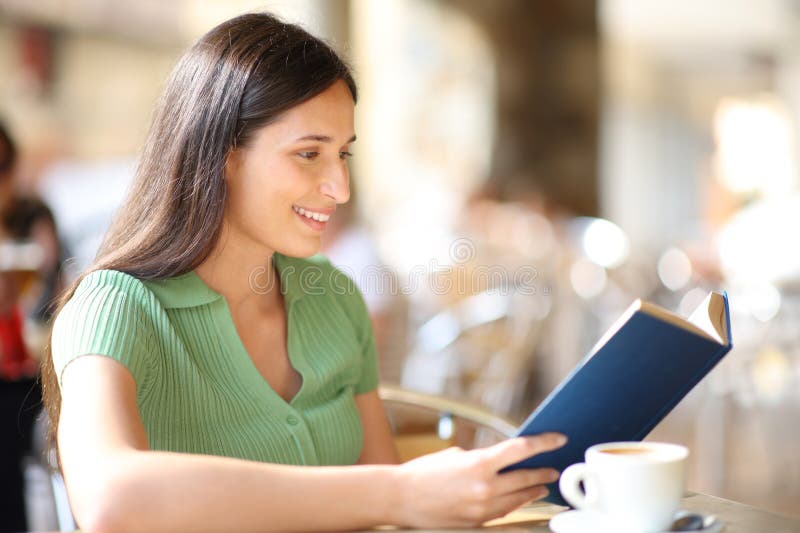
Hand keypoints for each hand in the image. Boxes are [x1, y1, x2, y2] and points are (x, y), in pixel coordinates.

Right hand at [392, 433, 566, 527]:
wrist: (400, 498)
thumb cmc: (423, 472)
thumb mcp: (454, 455)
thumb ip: (480, 457)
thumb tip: (500, 459)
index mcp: (479, 463)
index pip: (521, 449)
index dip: (544, 443)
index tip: (559, 439)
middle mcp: (485, 486)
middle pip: (526, 478)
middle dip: (543, 473)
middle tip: (554, 469)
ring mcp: (482, 507)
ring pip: (519, 498)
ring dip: (533, 490)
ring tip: (542, 485)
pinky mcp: (477, 522)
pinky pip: (503, 511)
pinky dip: (515, 503)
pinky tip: (520, 498)